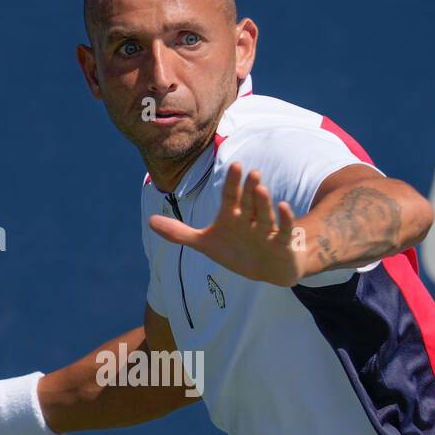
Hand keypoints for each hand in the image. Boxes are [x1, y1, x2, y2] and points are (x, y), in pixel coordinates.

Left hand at [147, 162, 303, 286]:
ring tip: (262, 189)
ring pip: (264, 215)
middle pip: (248, 202)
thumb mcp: (205, 244)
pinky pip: (284, 230)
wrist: (266, 269)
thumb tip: (150, 221)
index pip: (231, 196)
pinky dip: (285, 220)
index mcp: (233, 215)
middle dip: (249, 189)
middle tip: (252, 172)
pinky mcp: (281, 243)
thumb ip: (179, 233)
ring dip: (263, 203)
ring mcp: (266, 231)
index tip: (235, 165)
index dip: (232, 183)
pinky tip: (285, 207)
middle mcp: (250, 219)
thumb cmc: (235, 251)